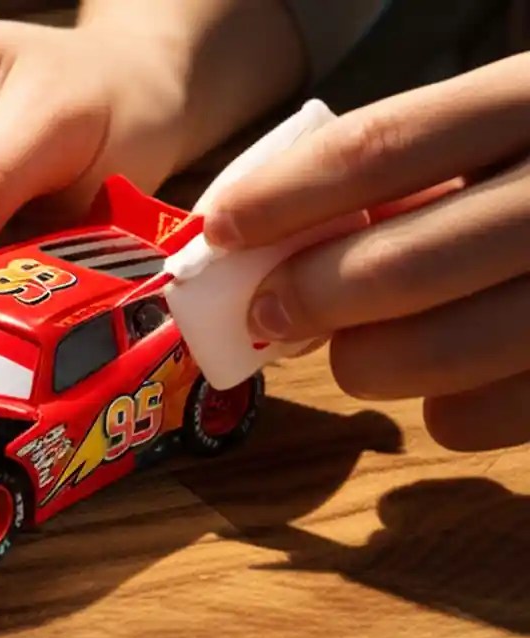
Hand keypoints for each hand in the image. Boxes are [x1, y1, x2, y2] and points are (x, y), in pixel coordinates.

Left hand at [205, 52, 529, 451]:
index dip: (282, 197)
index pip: (383, 149)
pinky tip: (443, 379)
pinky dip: (436, 409)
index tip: (222, 229)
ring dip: (361, 362)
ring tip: (354, 348)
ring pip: (436, 355)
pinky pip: (479, 418)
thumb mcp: (499, 135)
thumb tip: (267, 240)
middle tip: (266, 314)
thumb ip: (408, 173)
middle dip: (307, 300)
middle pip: (401, 265)